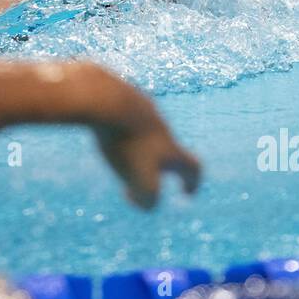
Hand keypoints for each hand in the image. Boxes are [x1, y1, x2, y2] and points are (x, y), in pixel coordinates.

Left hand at [90, 83, 200, 209]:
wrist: (105, 99)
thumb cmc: (126, 142)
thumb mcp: (141, 180)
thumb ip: (148, 198)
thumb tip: (142, 199)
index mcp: (170, 148)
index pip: (193, 167)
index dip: (192, 182)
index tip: (187, 192)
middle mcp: (160, 127)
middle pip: (168, 147)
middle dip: (158, 165)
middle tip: (144, 176)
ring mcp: (142, 110)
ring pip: (145, 131)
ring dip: (138, 145)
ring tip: (120, 153)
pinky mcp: (121, 99)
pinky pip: (125, 117)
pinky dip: (120, 129)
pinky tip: (105, 131)